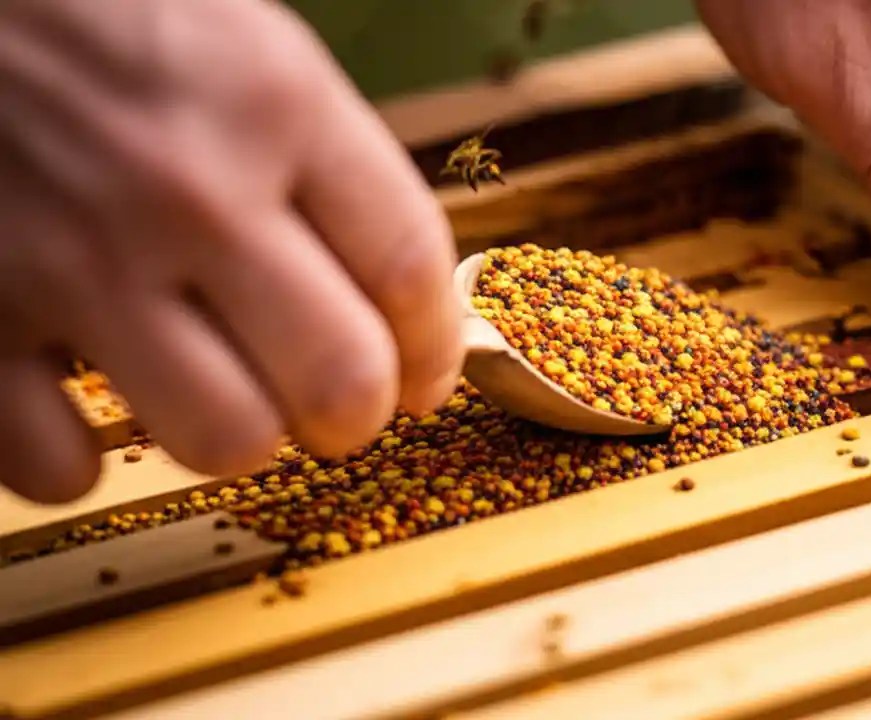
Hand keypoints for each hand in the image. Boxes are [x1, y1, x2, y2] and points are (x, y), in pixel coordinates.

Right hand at [0, 0, 461, 502]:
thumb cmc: (102, 8)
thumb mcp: (248, 43)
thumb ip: (328, 163)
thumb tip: (400, 295)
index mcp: (274, 105)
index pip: (409, 272)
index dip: (436, 348)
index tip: (425, 375)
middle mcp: (187, 192)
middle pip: (340, 381)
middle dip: (358, 412)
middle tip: (341, 402)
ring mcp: (73, 260)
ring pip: (227, 438)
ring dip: (245, 433)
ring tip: (227, 393)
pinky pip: (59, 462)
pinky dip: (85, 457)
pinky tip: (94, 406)